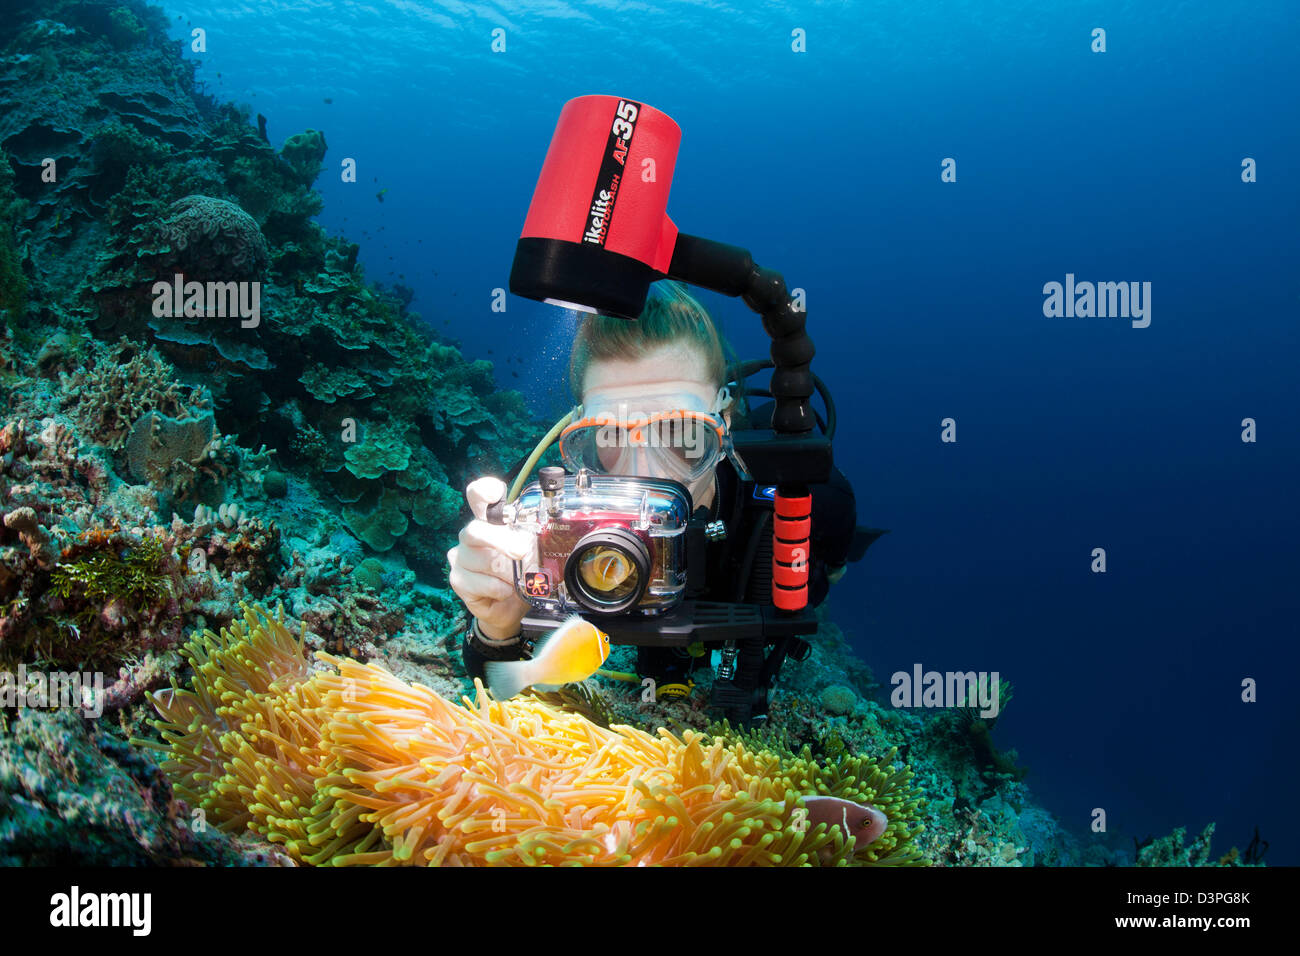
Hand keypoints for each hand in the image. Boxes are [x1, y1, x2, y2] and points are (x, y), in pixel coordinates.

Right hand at [446, 477, 534, 639]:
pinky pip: (480, 582)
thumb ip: (533, 540)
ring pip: (481, 560)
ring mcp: (460, 558)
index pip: (478, 497)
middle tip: (521, 551)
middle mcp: (470, 536)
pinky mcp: (458, 580)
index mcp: (489, 522)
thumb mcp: (531, 554)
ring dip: (506, 573)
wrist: (509, 609)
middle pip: (476, 529)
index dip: (484, 490)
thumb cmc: (519, 575)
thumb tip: (546, 535)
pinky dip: (499, 589)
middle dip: (500, 541)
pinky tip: (505, 591)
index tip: (495, 492)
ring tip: (517, 580)